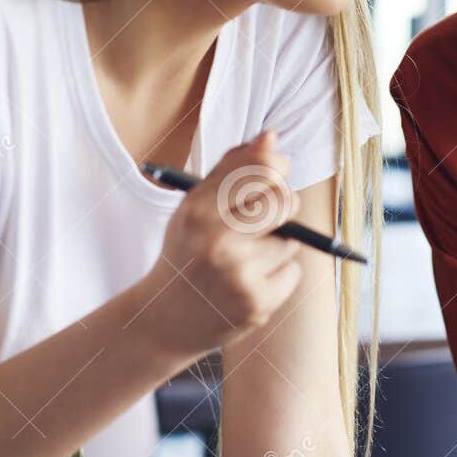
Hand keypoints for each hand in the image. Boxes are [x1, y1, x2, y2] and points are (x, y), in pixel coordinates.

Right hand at [132, 131, 304, 363]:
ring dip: (278, 244)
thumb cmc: (186, 251)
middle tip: (268, 214)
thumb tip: (271, 137)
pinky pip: (292, 272)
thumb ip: (232, 168)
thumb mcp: (195, 206)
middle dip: (284, 203)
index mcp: (198, 210)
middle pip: (285, 200)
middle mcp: (217, 240)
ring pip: (291, 239)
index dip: (277, 165)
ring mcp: (239, 274)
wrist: (164, 319)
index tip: (278, 169)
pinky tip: (250, 281)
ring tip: (247, 257)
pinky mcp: (257, 303)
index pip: (260, 169)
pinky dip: (278, 275)